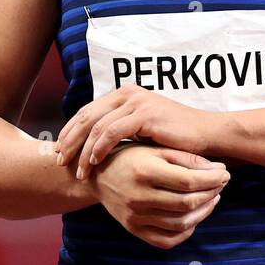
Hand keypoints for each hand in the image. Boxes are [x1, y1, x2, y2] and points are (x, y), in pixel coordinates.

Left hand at [55, 84, 217, 179]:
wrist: (206, 135)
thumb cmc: (174, 138)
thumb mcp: (141, 130)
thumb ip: (119, 130)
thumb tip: (91, 145)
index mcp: (123, 94)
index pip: (87, 111)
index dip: (70, 131)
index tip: (59, 151)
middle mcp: (127, 93)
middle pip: (87, 116)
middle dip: (70, 140)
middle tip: (59, 161)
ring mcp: (136, 101)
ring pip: (97, 126)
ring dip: (83, 150)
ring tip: (78, 171)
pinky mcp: (145, 113)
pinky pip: (113, 131)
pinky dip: (100, 147)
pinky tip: (94, 162)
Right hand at [88, 144, 230, 249]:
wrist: (97, 176)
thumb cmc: (130, 157)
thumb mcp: (155, 149)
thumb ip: (186, 158)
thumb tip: (219, 170)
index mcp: (144, 170)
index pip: (188, 181)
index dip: (212, 179)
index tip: (224, 174)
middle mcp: (138, 196)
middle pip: (186, 203)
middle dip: (210, 194)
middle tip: (220, 185)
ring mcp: (135, 216)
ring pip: (180, 224)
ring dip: (203, 212)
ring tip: (210, 199)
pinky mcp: (133, 229)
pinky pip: (166, 240)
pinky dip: (185, 232)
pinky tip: (193, 217)